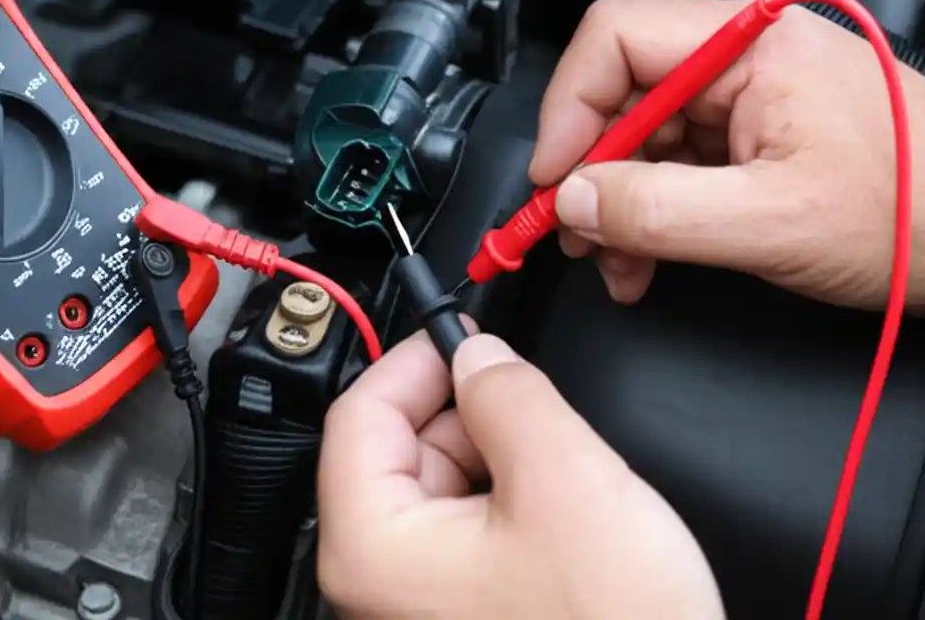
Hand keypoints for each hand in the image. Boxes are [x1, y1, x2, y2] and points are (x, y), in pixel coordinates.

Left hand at [317, 330, 723, 619]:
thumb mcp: (565, 479)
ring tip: (559, 484)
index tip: (460, 333)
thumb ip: (509, 395)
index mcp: (372, 548)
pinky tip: (556, 519)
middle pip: (397, 448)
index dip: (415, 360)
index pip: (358, 414)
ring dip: (495, 460)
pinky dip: (507, 502)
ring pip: (438, 486)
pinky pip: (465, 530)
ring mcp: (416, 603)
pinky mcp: (457, 613)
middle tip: (529, 406)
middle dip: (466, 415)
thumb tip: (480, 355)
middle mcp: (377, 583)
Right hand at [535, 0, 924, 327]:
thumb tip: (574, 199)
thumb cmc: (920, 216)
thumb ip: (658, 212)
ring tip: (616, 263)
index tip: (552, 179)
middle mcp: (747, 59)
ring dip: (618, 205)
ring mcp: (753, 98)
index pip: (617, 39)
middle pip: (623, 92)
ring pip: (644, 137)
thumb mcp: (771, 223)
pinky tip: (646, 259)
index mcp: (752, 45)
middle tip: (572, 232)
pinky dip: (652, 215)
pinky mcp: (758, 137)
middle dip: (590, 170)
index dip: (568, 110)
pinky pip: (678, 165)